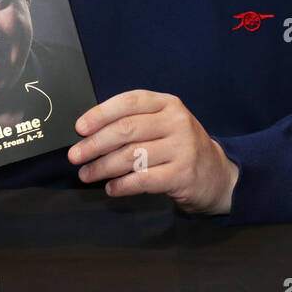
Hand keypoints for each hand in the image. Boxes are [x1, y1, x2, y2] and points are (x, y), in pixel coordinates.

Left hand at [68, 90, 238, 214]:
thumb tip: (89, 132)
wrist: (217, 175)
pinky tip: (111, 188)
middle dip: (95, 144)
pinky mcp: (183, 174)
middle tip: (75, 156)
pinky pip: (142, 180)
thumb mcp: (163, 124)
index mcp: (168, 103)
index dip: (100, 114)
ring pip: (131, 156)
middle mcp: (177, 122)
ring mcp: (182, 148)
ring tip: (87, 174)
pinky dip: (121, 186)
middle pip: (126, 130)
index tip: (79, 128)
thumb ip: (134, 121)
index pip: (129, 102)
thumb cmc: (179, 147)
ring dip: (102, 167)